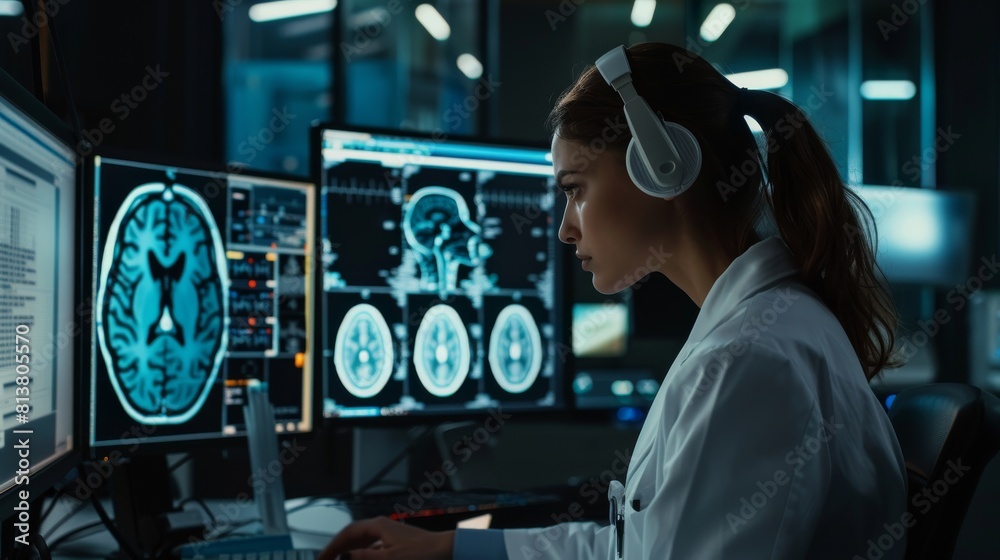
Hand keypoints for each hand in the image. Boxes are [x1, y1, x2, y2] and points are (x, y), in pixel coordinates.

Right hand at [318, 516, 454, 559]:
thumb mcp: (388, 559)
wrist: (447, 551)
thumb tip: (343, 557)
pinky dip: (364, 553)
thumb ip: (363, 558)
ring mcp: (391, 533)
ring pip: (363, 540)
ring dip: (350, 550)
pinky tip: (362, 559)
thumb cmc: (421, 554)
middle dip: (338, 548)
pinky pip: (374, 546)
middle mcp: (383, 526)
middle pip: (353, 535)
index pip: (347, 533)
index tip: (321, 559)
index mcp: (378, 525)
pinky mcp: (398, 542)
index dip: (332, 547)